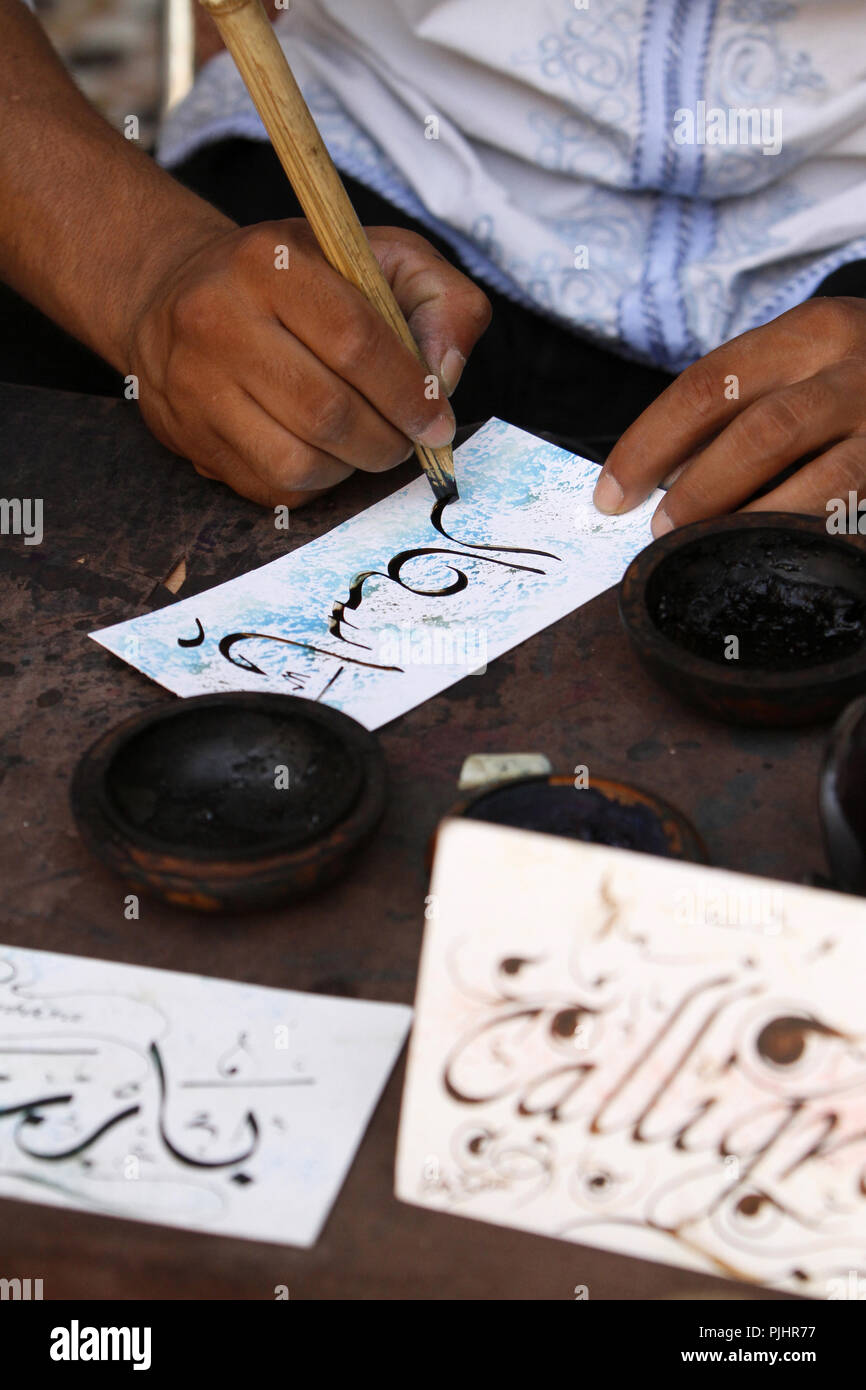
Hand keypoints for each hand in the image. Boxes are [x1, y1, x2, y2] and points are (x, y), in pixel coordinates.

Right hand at [128, 219, 490, 507]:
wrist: (178, 290)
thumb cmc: (297, 276)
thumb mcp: (375, 256)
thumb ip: (438, 299)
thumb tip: (447, 373)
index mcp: (267, 262)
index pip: (354, 341)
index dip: (409, 392)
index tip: (438, 419)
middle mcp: (217, 320)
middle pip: (327, 411)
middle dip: (387, 440)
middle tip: (407, 439)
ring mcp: (194, 384)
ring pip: (299, 460)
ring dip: (353, 467)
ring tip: (369, 445)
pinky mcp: (189, 435)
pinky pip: (272, 486)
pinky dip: (316, 482)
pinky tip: (325, 453)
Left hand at [593, 297, 865, 534]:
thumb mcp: (813, 361)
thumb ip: (748, 401)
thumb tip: (658, 472)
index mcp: (814, 331)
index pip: (708, 386)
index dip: (648, 446)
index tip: (610, 495)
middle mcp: (859, 367)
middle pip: (757, 433)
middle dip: (698, 492)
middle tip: (661, 532)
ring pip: (816, 481)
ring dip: (751, 524)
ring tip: (710, 548)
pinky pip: (854, 514)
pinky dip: (811, 537)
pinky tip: (780, 557)